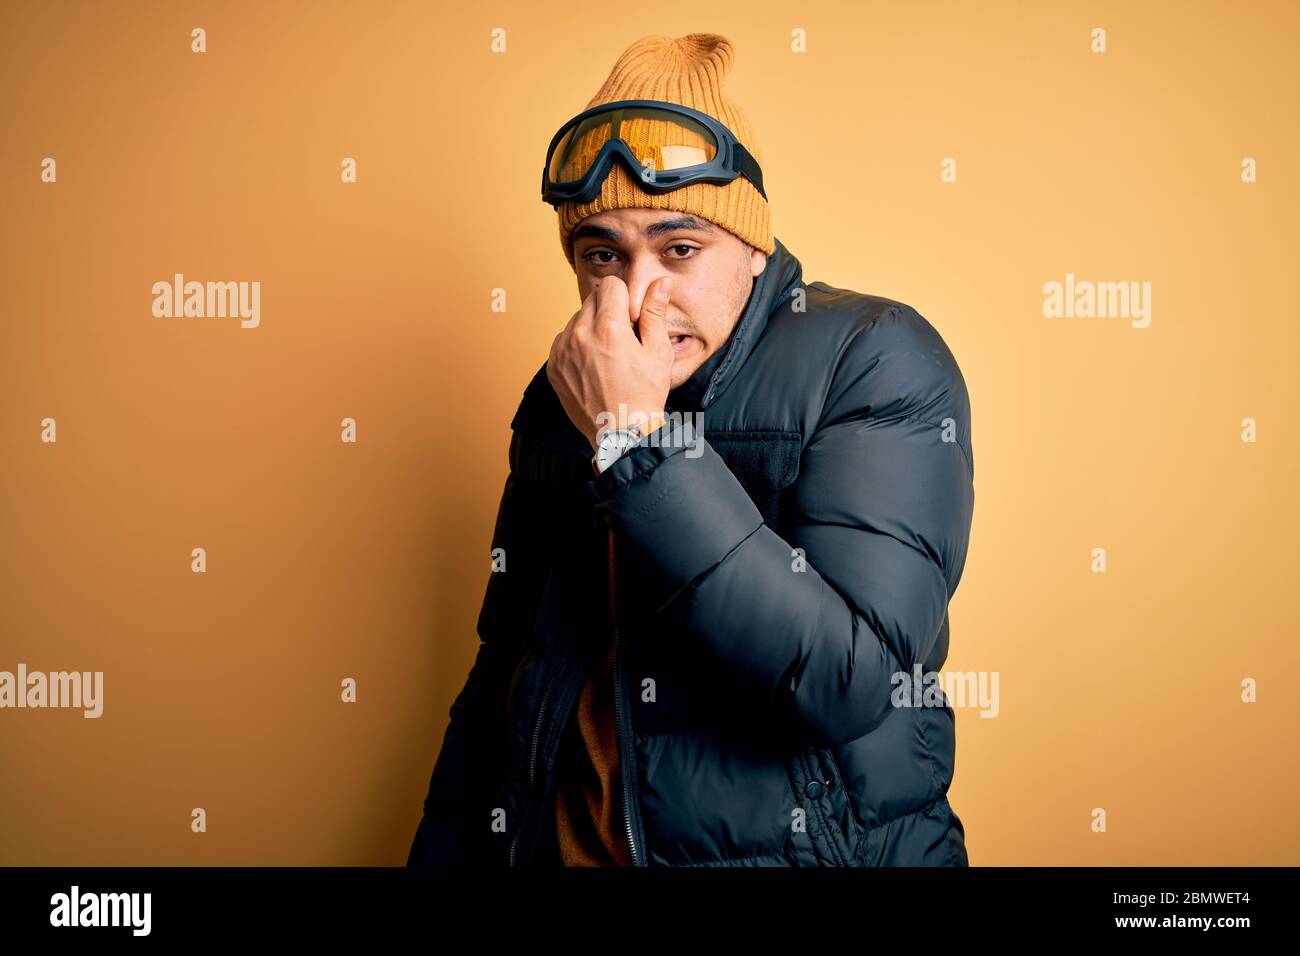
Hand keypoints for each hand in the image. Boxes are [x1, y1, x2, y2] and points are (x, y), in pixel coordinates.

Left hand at [547, 275, 674, 452]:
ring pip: (576, 320)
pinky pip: (564, 341)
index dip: (625, 299)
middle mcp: (580, 335)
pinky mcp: (553, 366)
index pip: (610, 286)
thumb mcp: (658, 352)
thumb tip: (660, 283)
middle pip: (592, 300)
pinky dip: (577, 347)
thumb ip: (654, 312)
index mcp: (608, 327)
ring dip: (591, 328)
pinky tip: (593, 366)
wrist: (621, 434)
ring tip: (607, 356)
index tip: (631, 319)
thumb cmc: (644, 395)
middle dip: (608, 311)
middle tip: (622, 339)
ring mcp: (562, 352)